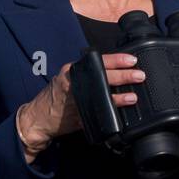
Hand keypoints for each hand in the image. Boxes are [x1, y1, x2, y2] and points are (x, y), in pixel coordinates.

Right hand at [16, 52, 144, 161]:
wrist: (38, 118)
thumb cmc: (56, 97)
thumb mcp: (68, 79)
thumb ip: (87, 75)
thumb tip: (115, 72)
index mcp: (72, 70)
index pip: (97, 61)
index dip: (116, 60)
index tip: (132, 60)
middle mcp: (73, 82)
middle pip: (102, 76)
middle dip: (123, 76)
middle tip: (139, 76)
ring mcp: (75, 99)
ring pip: (101, 95)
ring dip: (119, 97)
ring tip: (133, 97)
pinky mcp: (77, 115)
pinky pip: (97, 113)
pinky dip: (110, 113)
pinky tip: (119, 113)